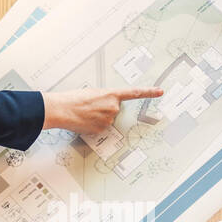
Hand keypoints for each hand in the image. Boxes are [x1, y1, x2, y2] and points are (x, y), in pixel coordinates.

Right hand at [42, 88, 162, 135]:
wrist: (61, 109)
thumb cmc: (72, 99)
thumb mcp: (91, 92)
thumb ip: (103, 98)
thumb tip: (104, 107)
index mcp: (111, 94)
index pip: (134, 93)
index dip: (149, 92)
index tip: (160, 91)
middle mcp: (113, 107)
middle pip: (114, 110)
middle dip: (105, 109)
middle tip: (90, 106)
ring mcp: (108, 120)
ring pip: (107, 120)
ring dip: (98, 117)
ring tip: (84, 113)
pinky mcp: (101, 130)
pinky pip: (100, 128)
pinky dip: (93, 125)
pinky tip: (84, 120)